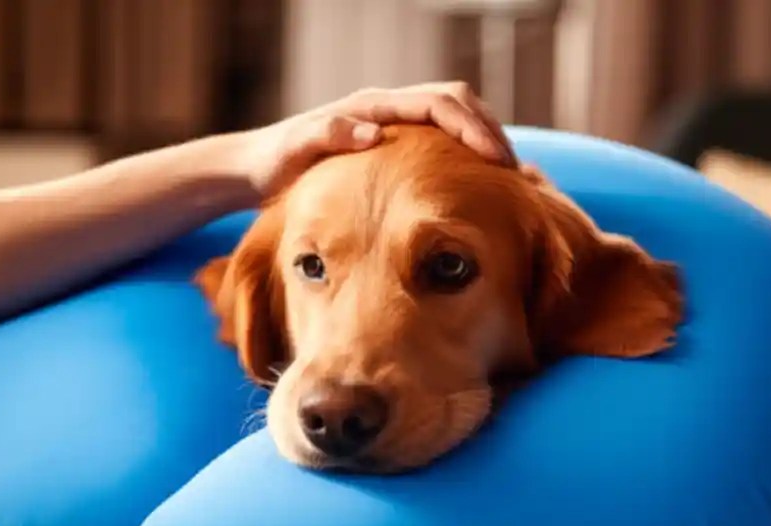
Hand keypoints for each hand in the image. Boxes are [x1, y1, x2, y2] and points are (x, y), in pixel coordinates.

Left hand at [235, 82, 516, 200]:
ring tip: (505, 173)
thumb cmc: (276, 162)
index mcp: (372, 106)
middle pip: (456, 101)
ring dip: (482, 136)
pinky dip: (465, 148)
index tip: (495, 156)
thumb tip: (373, 133)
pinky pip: (440, 134)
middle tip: (512, 167)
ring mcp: (391, 121)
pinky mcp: (392, 139)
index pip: (438, 103)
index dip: (471, 126)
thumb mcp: (296, 152)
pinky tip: (477, 179)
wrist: (257, 164)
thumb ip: (329, 136)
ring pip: (453, 114)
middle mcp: (386, 107)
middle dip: (489, 128)